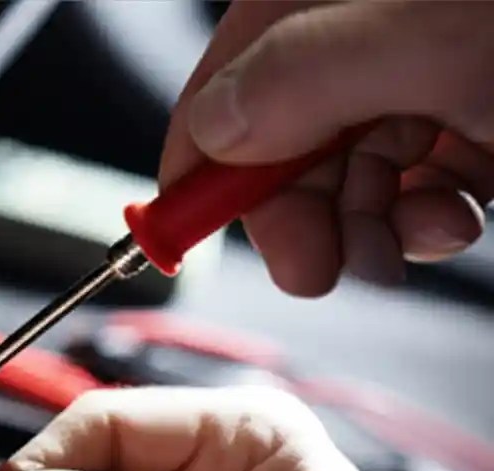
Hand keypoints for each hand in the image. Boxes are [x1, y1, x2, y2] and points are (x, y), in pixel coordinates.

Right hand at [161, 1, 492, 295]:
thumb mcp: (422, 39)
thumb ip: (300, 77)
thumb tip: (212, 131)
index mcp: (306, 6)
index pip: (214, 102)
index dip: (197, 181)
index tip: (188, 246)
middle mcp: (344, 46)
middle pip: (276, 160)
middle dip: (300, 222)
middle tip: (321, 266)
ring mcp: (405, 86)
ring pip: (346, 187)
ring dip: (374, 231)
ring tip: (424, 227)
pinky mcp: (460, 121)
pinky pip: (413, 192)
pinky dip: (429, 220)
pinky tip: (457, 211)